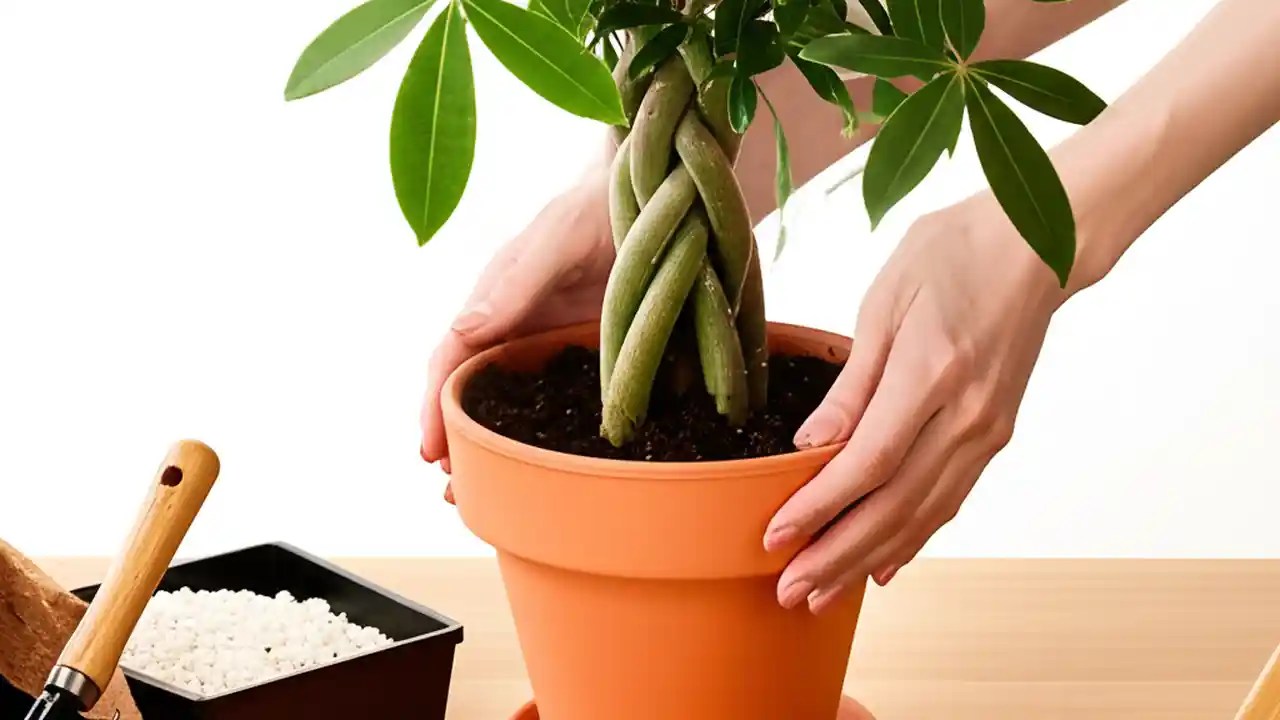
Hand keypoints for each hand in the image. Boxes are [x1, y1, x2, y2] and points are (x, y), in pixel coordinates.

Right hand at [419, 165, 614, 496]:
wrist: (658, 191)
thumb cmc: (596, 205)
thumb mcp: (552, 243)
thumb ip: (510, 286)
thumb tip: (461, 335)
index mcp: (496, 306)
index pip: (452, 363)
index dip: (435, 407)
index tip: (429, 450)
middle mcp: (520, 333)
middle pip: (479, 396)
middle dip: (461, 443)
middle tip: (454, 490)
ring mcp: (559, 349)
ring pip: (521, 408)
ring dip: (503, 449)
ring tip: (490, 495)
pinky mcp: (601, 359)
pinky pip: (576, 404)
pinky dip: (562, 440)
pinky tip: (562, 472)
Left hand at [765, 195, 1070, 611]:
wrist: (1035, 246)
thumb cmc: (952, 254)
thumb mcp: (885, 301)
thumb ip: (852, 382)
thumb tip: (810, 445)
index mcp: (933, 373)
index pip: (868, 462)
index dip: (820, 507)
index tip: (776, 538)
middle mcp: (967, 415)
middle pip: (893, 504)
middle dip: (836, 554)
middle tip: (789, 591)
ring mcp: (987, 431)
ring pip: (922, 514)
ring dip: (868, 559)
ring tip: (822, 593)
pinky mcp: (995, 436)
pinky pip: (950, 500)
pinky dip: (913, 538)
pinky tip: (883, 566)